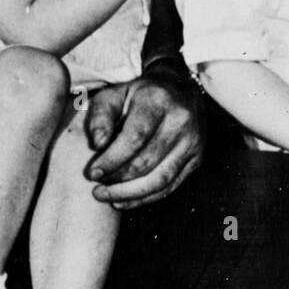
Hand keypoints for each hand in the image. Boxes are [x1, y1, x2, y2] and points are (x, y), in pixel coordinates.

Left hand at [83, 66, 204, 209]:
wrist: (179, 88)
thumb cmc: (140, 95)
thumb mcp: (114, 94)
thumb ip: (100, 116)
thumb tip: (97, 145)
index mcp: (157, 101)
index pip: (134, 138)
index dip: (112, 160)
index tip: (92, 173)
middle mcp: (180, 121)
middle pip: (147, 162)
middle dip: (117, 180)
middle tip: (96, 187)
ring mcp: (192, 142)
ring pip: (160, 180)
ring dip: (130, 195)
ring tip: (107, 197)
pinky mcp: (196, 159)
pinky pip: (170, 186)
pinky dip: (145, 198)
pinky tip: (124, 200)